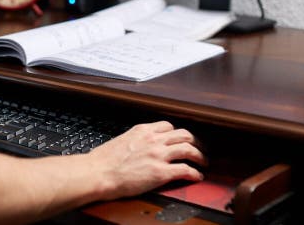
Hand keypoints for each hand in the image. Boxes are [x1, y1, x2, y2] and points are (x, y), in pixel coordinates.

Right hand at [88, 121, 205, 199]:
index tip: (182, 138)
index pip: (169, 126)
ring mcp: (158, 155)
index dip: (179, 133)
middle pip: (184, 134)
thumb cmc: (104, 160)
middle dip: (196, 142)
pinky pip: (185, 170)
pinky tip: (197, 176)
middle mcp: (153, 140)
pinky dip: (195, 173)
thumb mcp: (122, 140)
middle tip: (200, 149)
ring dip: (200, 156)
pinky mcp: (161, 172)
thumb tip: (140, 146)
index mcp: (143, 130)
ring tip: (204, 162)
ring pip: (189, 149)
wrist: (99, 172)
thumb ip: (136, 140)